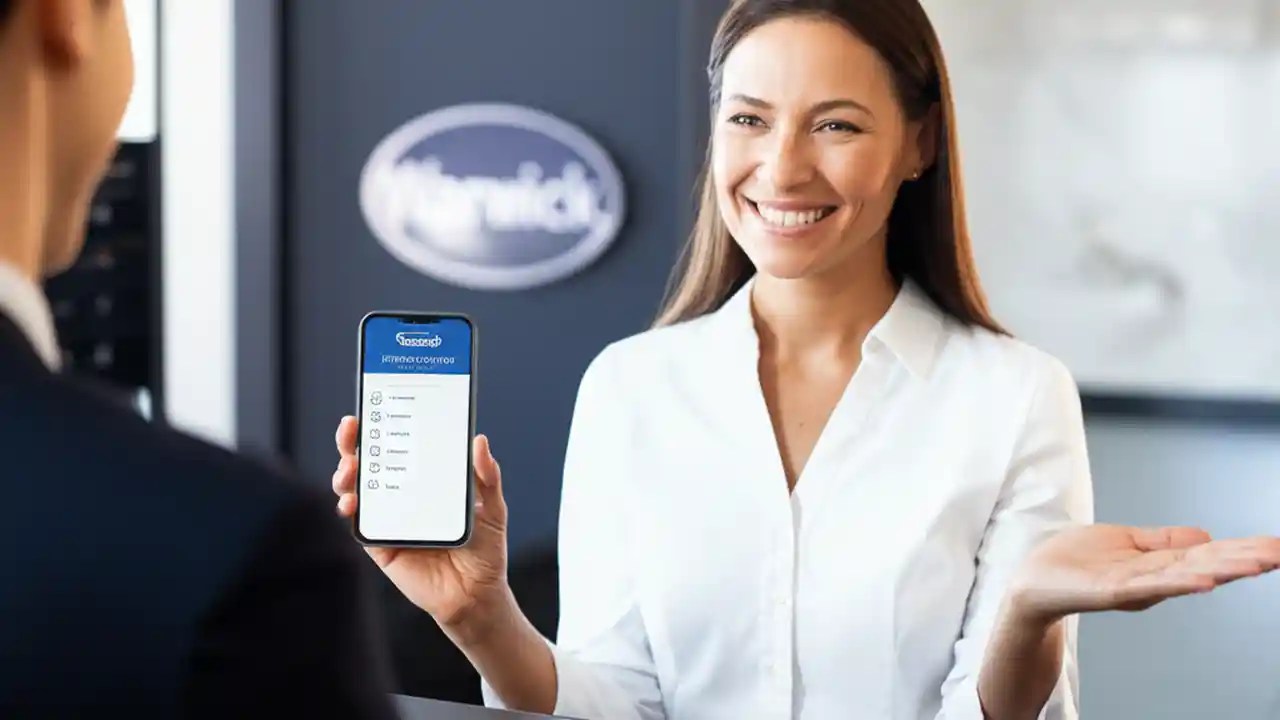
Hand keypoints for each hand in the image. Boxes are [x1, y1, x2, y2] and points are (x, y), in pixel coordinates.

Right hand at [332, 416, 512, 640]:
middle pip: (370, 464)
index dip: (383, 428)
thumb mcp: (492, 508)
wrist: (477, 595)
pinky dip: (351, 510)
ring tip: (350, 466)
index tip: (374, 408)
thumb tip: (480, 441)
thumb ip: (487, 477)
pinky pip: (360, 525)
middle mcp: (402, 497)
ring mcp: (389, 520)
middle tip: (352, 429)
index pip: (399, 449)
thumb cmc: (484, 550)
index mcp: (426, 483)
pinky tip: (351, 501)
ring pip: (357, 491)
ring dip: (346, 474)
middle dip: (353, 444)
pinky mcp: (381, 545)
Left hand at [1007, 524, 1279, 623]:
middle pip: (1206, 567)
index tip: (1276, 546)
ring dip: (1222, 570)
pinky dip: (1176, 583)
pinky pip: (1148, 587)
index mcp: (1159, 564)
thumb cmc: (1075, 561)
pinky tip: (1203, 580)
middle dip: (1244, 560)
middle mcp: (1153, 579)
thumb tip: (1205, 536)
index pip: (1208, 556)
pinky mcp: (1110, 591)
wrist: (1032, 580)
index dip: (1241, 551)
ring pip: (1185, 577)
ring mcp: (1135, 587)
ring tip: (1256, 563)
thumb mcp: (1127, 542)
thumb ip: (1163, 541)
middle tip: (1279, 554)